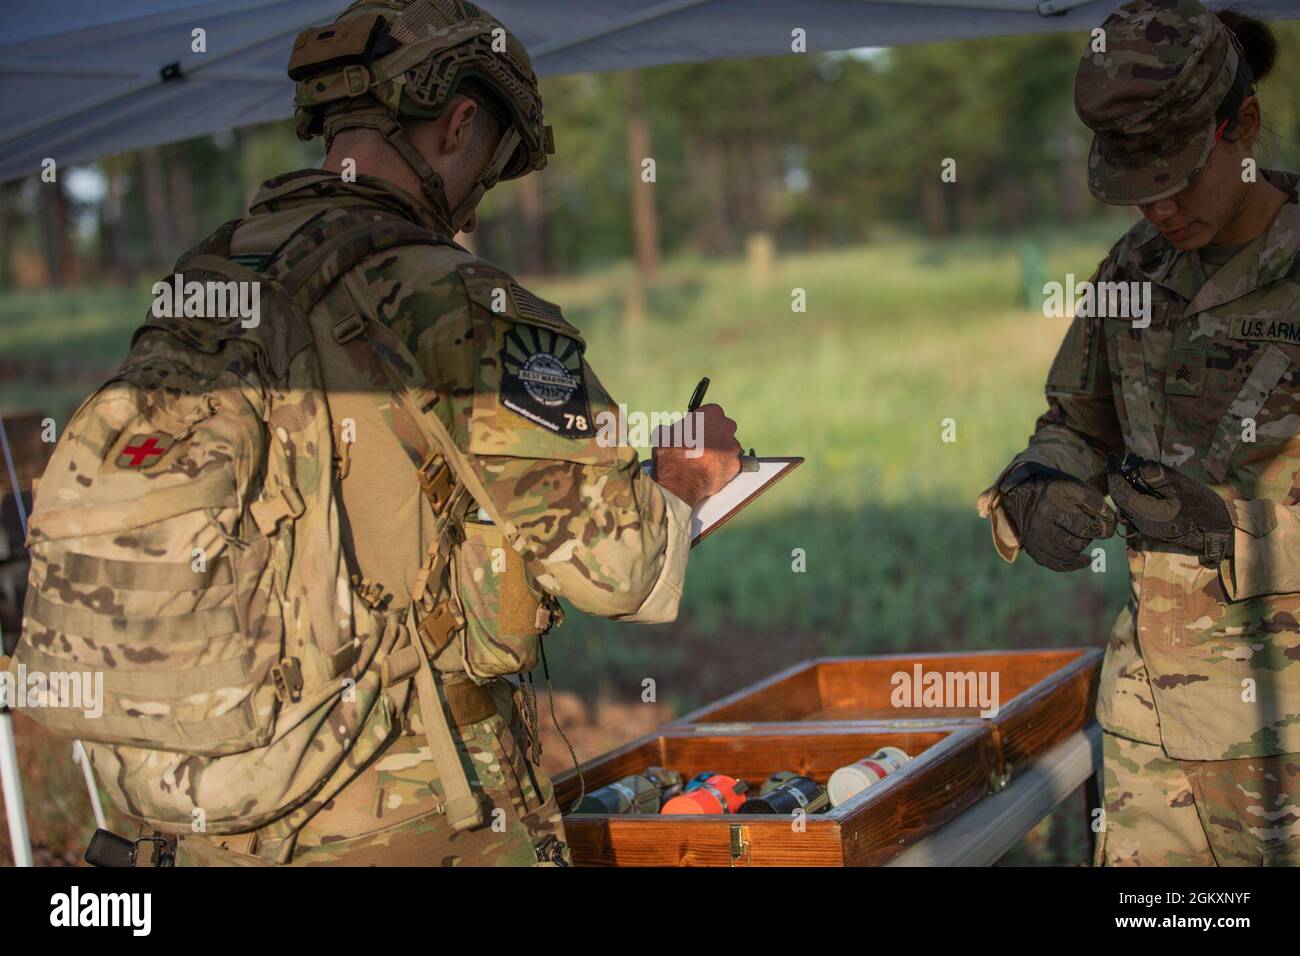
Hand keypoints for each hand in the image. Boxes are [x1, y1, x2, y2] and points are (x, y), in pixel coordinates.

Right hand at [652, 403, 741, 507]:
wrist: (678, 480)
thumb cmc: (669, 453)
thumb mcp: (664, 433)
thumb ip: (673, 429)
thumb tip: (668, 433)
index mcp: (711, 413)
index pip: (712, 413)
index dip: (703, 423)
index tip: (696, 430)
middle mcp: (726, 427)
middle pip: (724, 429)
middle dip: (715, 436)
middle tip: (701, 445)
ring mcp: (733, 447)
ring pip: (729, 447)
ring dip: (720, 452)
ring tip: (704, 462)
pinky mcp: (736, 465)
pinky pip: (731, 465)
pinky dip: (723, 468)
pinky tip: (710, 473)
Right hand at [1000, 462, 1116, 571]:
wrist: (1026, 496)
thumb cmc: (1058, 492)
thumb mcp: (1076, 489)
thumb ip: (1096, 504)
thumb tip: (1111, 524)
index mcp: (1051, 506)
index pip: (1081, 526)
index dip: (1099, 529)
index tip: (1106, 527)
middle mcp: (1039, 525)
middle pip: (1075, 543)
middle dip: (1088, 537)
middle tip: (1089, 528)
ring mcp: (1035, 540)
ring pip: (1068, 555)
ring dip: (1080, 547)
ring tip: (1080, 536)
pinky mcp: (1034, 551)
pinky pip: (1058, 565)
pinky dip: (1075, 563)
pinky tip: (1085, 558)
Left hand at [1106, 454, 1233, 564]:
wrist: (1219, 533)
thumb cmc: (1204, 510)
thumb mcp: (1183, 489)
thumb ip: (1160, 477)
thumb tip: (1141, 465)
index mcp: (1146, 516)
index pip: (1120, 493)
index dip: (1113, 473)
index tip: (1113, 456)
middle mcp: (1141, 524)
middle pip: (1121, 497)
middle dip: (1122, 476)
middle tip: (1128, 458)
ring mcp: (1146, 526)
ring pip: (1128, 502)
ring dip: (1129, 483)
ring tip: (1137, 464)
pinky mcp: (1153, 525)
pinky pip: (1138, 506)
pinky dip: (1138, 491)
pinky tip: (1146, 479)